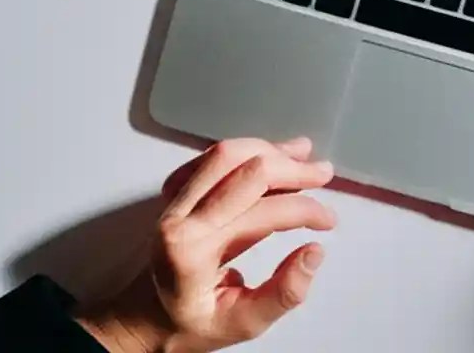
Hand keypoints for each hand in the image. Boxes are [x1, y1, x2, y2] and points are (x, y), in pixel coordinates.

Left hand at [77, 138, 336, 352]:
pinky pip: (211, 158)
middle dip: (291, 167)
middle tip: (324, 173)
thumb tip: (315, 252)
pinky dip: (245, 151)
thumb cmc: (192, 323)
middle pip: (242, 168)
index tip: (328, 220)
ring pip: (225, 154)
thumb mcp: (244, 324)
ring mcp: (172, 201)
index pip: (262, 213)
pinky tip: (270, 154)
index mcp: (193, 251)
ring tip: (303, 154)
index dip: (304, 210)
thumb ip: (283, 293)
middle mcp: (179, 217)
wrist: (145, 318)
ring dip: (269, 150)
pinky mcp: (174, 192)